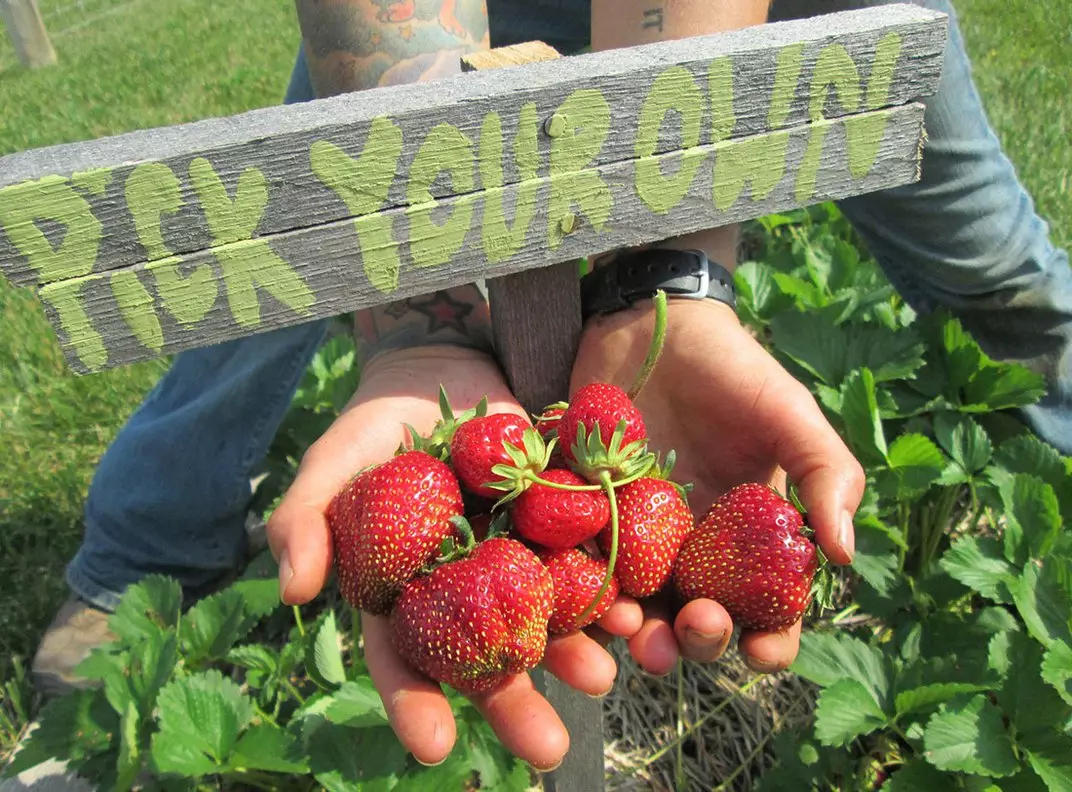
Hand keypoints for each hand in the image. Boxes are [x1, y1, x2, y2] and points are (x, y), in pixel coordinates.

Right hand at [266, 346, 642, 769]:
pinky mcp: (563, 521)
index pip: (405, 656)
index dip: (416, 702)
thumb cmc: (379, 419)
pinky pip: (590, 561)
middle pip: (487, 657)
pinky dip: (611, 588)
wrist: (447, 364)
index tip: (434, 747)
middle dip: (515, 703)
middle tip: (548, 750)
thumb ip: (306, 517)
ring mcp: (518, 557)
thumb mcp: (337, 459)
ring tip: (603, 677)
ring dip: (576, 653)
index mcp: (407, 590)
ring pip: (547, 620)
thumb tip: (292, 591)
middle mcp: (466, 588)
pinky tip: (633, 612)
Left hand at [571, 299, 864, 673]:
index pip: (764, 612)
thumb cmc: (732, 373)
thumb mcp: (790, 415)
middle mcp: (692, 553)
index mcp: (747, 541)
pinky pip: (579, 568)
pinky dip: (580, 589)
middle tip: (692, 626)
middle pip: (694, 623)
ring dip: (634, 631)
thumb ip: (824, 474)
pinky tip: (582, 593)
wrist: (651, 328)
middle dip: (695, 642)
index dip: (767, 642)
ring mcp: (635, 540)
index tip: (760, 650)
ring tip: (630, 623)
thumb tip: (843, 554)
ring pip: (634, 610)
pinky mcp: (584, 519)